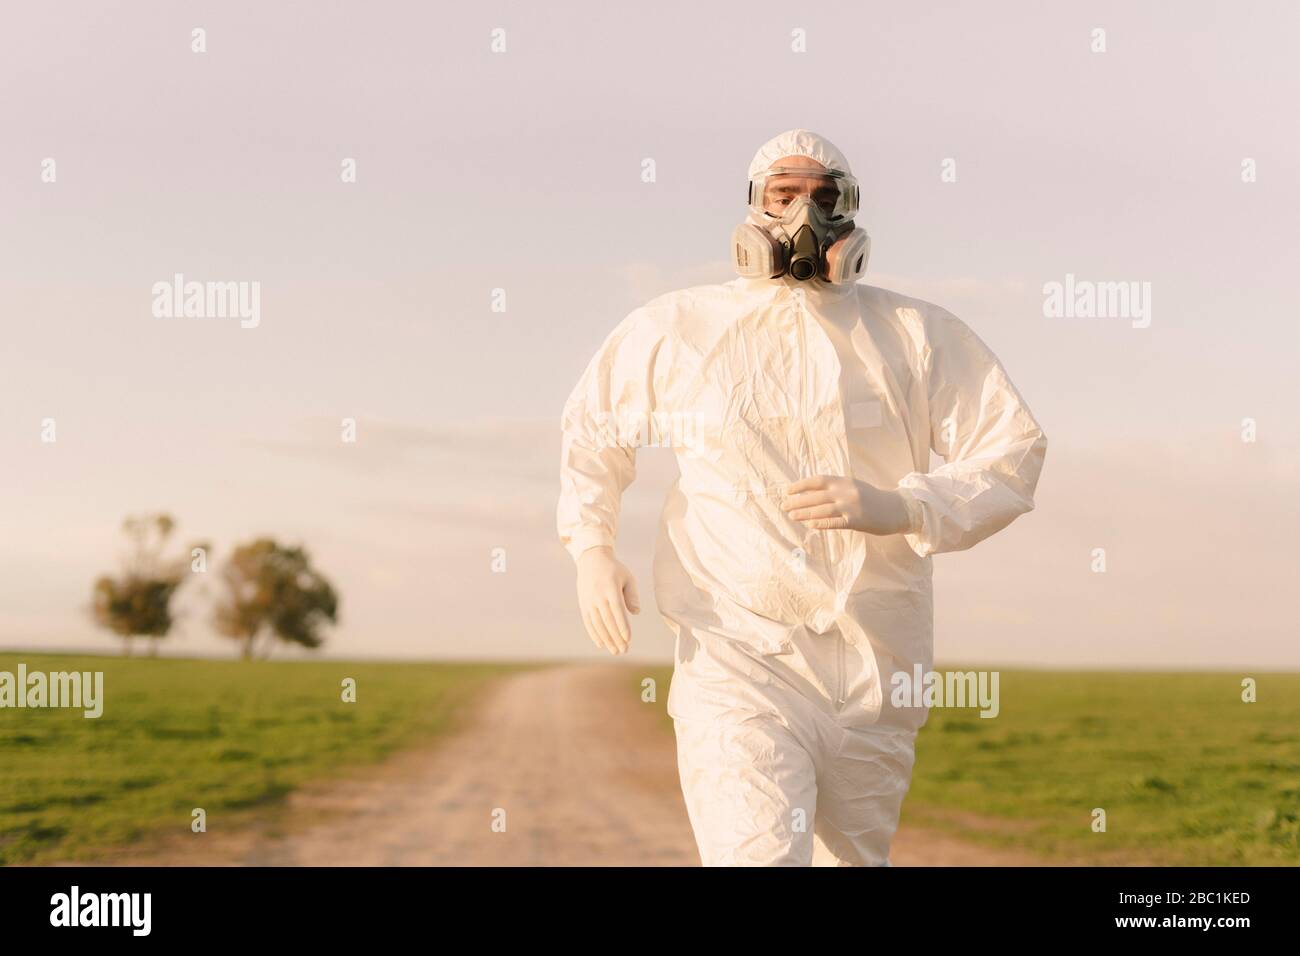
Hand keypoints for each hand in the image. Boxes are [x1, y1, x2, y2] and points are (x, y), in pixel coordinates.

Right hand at [575, 546, 640, 654]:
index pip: (617, 610)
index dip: (622, 626)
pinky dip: (594, 634)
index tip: (628, 639)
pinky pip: (588, 622)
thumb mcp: (627, 577)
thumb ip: (632, 595)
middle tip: (624, 650)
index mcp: (610, 588)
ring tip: (615, 651)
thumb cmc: (614, 570)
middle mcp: (598, 596)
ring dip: (606, 639)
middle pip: (607, 621)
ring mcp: (589, 601)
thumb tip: (636, 613)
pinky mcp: (583, 605)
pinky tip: (601, 644)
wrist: (591, 560)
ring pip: (597, 624)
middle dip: (616, 637)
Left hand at [782, 475, 912, 534]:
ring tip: (791, 516)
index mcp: (844, 481)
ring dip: (804, 513)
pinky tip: (809, 524)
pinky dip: (820, 523)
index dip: (800, 485)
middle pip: (816, 496)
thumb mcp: (854, 487)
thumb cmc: (872, 498)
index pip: (817, 480)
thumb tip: (811, 493)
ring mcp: (851, 506)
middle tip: (783, 506)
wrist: (896, 509)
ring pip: (822, 509)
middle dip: (797, 501)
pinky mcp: (856, 521)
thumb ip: (836, 488)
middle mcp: (846, 492)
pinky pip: (834, 522)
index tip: (787, 491)